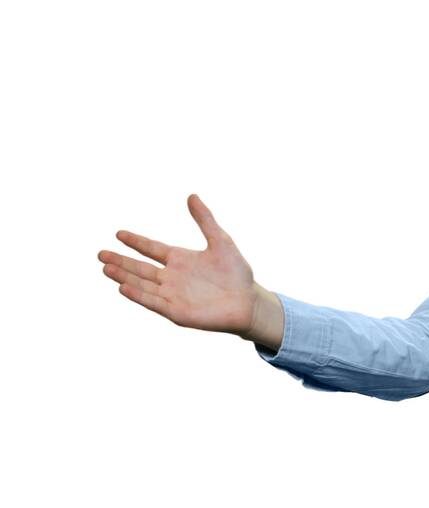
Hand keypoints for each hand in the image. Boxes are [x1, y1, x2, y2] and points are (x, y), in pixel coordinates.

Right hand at [98, 194, 258, 334]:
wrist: (249, 302)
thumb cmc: (237, 273)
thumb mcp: (221, 241)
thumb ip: (205, 220)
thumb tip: (192, 195)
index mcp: (180, 260)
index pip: (151, 248)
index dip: (136, 241)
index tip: (119, 233)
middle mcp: (172, 277)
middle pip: (140, 267)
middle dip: (120, 261)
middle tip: (100, 254)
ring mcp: (172, 295)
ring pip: (142, 284)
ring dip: (124, 276)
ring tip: (106, 268)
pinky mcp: (176, 311)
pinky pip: (153, 302)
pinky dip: (138, 295)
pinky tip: (123, 287)